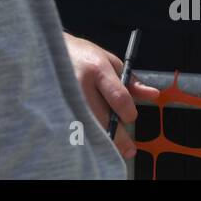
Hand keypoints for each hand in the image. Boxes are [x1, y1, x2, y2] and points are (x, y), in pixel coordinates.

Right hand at [63, 32, 160, 158]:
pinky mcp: (55, 109)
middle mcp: (80, 84)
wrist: (47, 51)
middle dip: (119, 137)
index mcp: (97, 70)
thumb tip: (153, 95)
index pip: (119, 98)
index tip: (130, 117)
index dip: (128, 113)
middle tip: (129, 149)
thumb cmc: (83, 55)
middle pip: (103, 119)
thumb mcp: (110, 61)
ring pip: (88, 129)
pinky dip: (84, 137)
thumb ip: (131, 81)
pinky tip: (90, 141)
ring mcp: (65, 98)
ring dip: (101, 140)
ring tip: (110, 147)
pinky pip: (73, 129)